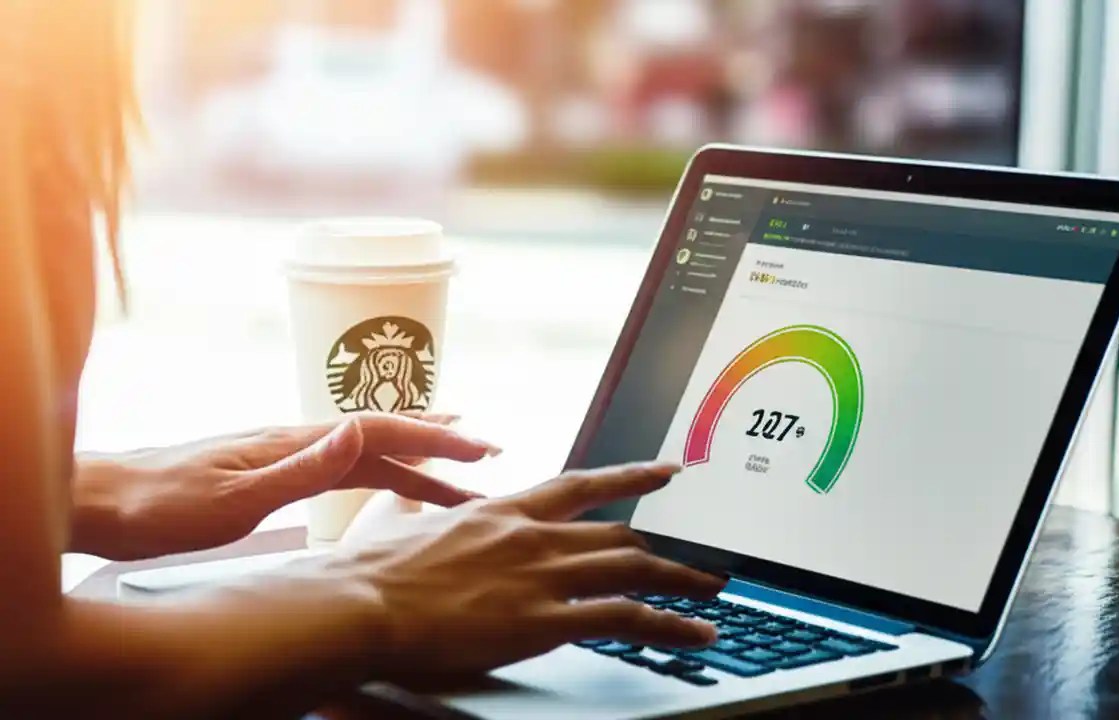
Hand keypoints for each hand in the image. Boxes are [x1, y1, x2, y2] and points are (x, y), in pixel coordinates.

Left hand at [71, 412, 499, 559]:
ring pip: (367, 452)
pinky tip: (388, 474)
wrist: (103, 499)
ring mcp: (286, 452)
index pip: (381, 431)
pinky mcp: (273, 469)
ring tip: (457, 461)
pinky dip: (382, 468)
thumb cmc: (159, 505)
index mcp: (295, 443)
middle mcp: (297, 439)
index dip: (435, 438)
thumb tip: (360, 432)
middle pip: (383, 436)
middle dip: (439, 442)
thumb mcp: (233, 496)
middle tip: (488, 450)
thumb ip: (302, 468)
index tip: (479, 447)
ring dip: (416, 458)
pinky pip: (345, 466)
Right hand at [323, 461, 724, 686]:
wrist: (359, 604)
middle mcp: (534, 535)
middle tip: (697, 558)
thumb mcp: (395, 520)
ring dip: (682, 582)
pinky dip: (670, 625)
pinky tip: (694, 634)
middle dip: (665, 549)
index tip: (666, 470)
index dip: (631, 476)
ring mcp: (543, 574)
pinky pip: (627, 618)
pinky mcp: (545, 618)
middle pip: (620, 533)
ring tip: (713, 594)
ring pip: (636, 567)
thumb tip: (404, 492)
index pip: (583, 484)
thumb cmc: (369, 571)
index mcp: (504, 511)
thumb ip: (414, 505)